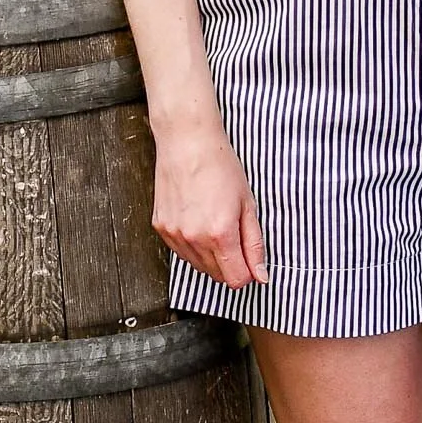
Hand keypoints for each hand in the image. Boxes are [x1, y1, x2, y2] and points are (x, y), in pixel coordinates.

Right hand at [152, 118, 265, 289]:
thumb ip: (254, 245)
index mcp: (220, 234)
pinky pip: (181, 252)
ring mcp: (174, 234)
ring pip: (198, 266)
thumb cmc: (220, 167)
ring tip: (214, 223)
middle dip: (230, 264)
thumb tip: (260, 275)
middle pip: (217, 276)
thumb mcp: (248, 205)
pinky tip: (198, 221)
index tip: (249, 259)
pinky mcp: (161, 228)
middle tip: (233, 234)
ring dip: (210, 256)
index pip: (236, 279)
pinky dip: (192, 245)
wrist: (188, 143)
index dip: (247, 272)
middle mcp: (194, 239)